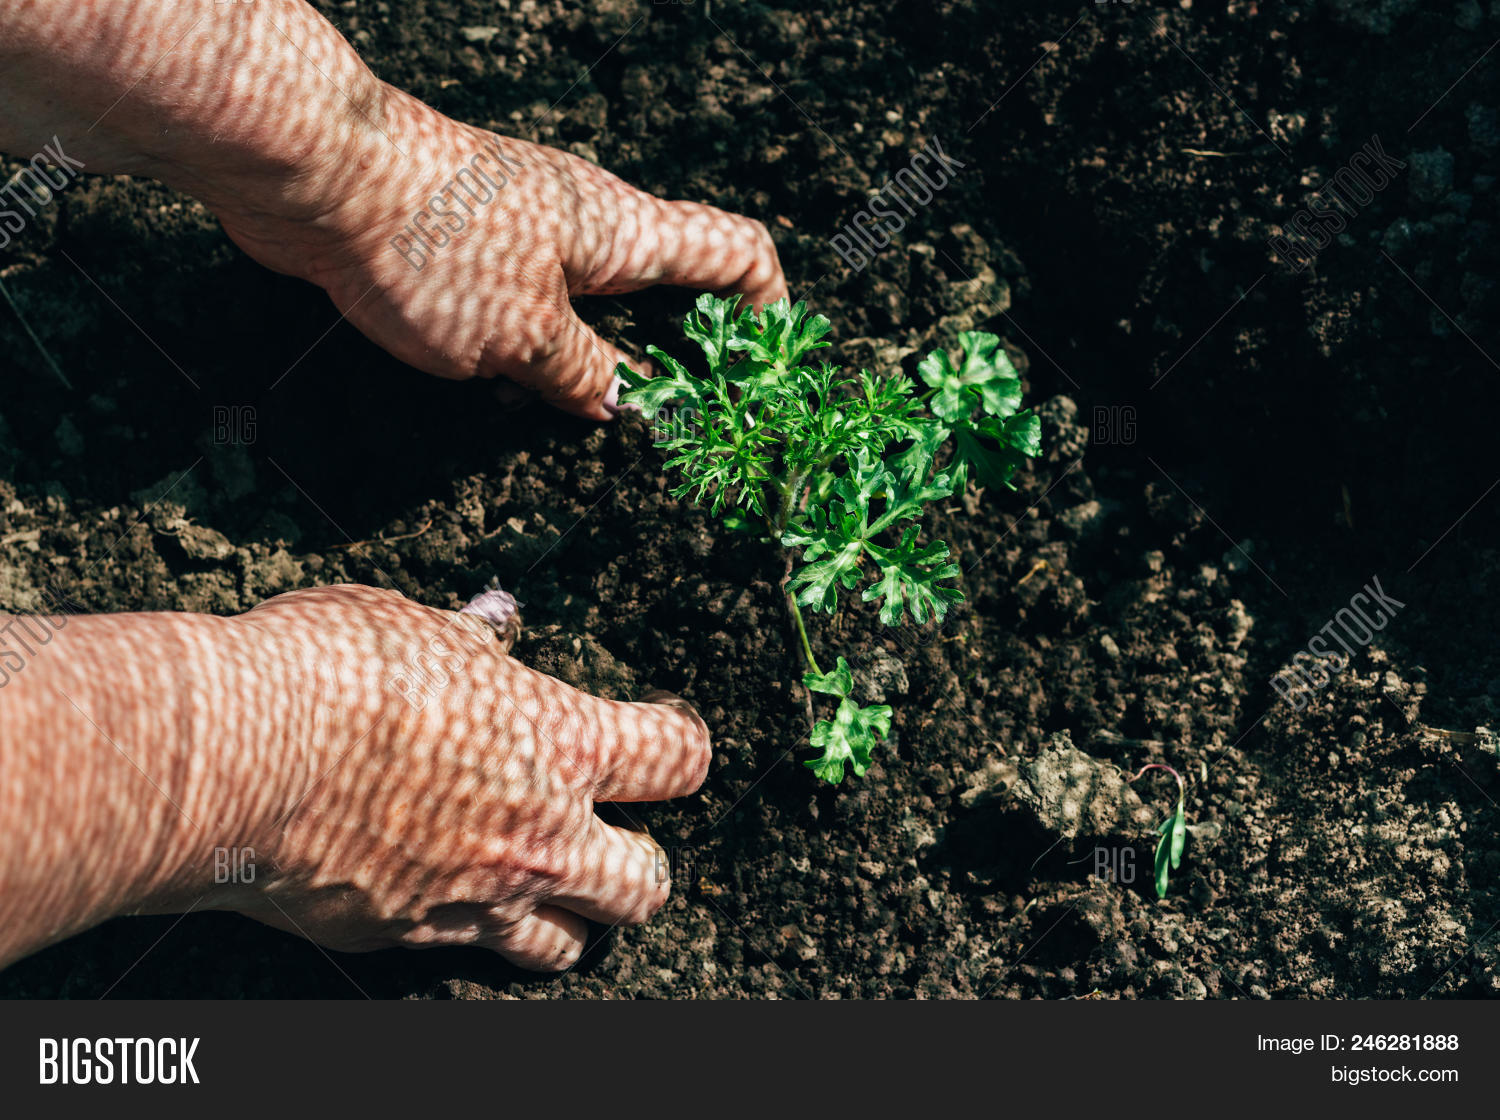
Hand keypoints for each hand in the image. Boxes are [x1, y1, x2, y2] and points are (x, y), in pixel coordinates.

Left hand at [215, 89, 787, 418]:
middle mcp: (585, 222)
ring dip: (590, 361)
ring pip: (588, 302)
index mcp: (624, 234)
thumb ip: (585, 375)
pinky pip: (523, 301)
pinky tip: (496, 389)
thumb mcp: (525, 335)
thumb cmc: (433, 241)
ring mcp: (526, 227)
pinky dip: (527, 347)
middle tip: (671, 420)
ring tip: (575, 419)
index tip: (762, 365)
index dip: (767, 307)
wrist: (315, 174)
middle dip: (674, 354)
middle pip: (666, 285)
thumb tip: (622, 402)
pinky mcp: (470, 240)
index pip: (737, 252)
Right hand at [218, 584, 710, 969]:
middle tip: (613, 837)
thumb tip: (494, 627)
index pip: (677, 761)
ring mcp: (476, 899)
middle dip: (640, 863)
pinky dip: (470, 929)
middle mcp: (537, 834)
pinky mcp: (410, 938)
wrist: (234, 756)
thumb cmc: (327, 669)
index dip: (681, 749)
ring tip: (543, 885)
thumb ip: (472, 643)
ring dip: (569, 918)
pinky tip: (441, 889)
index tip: (666, 740)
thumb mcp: (418, 627)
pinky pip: (468, 953)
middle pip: (645, 885)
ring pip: (568, 949)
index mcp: (558, 742)